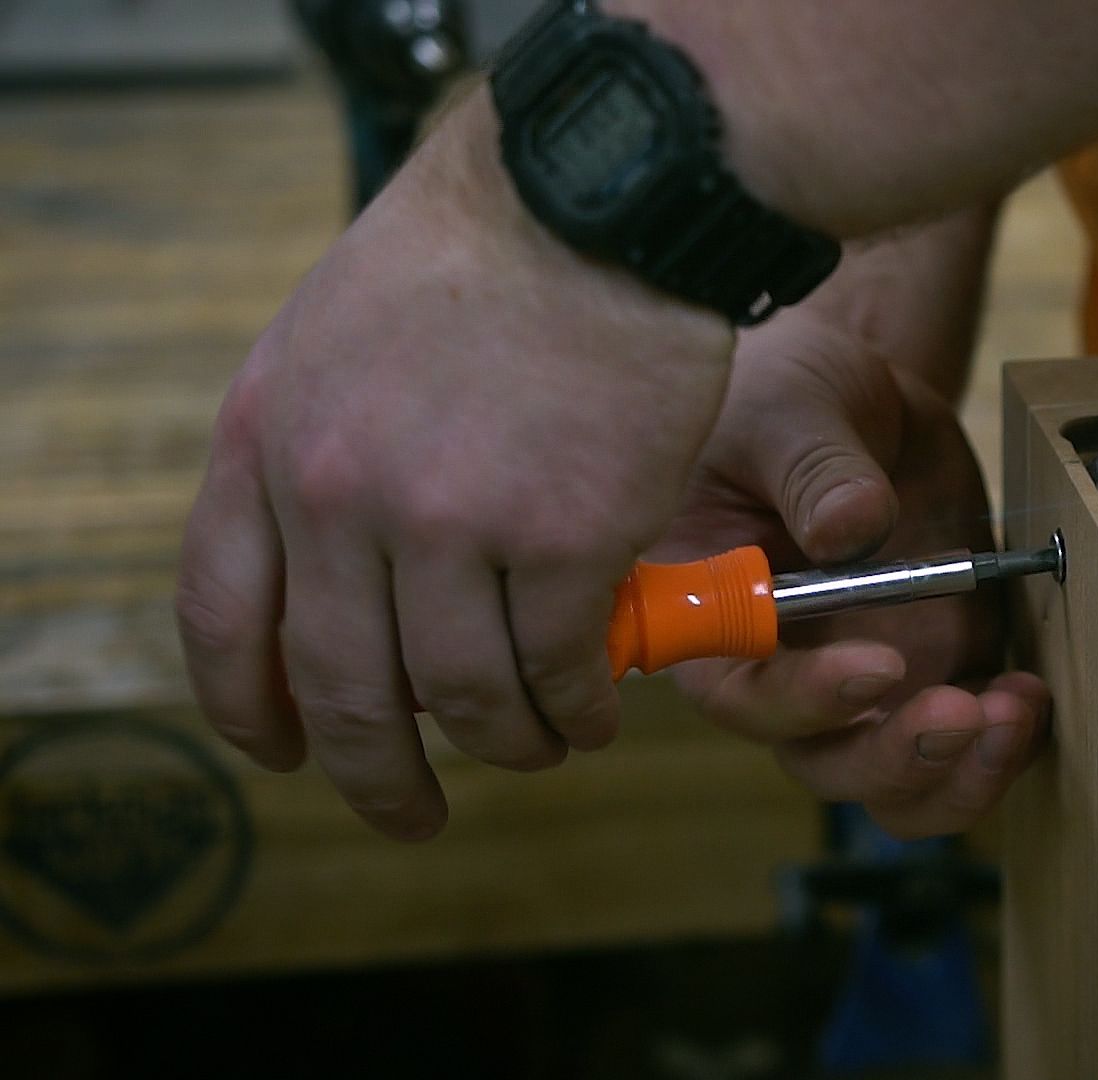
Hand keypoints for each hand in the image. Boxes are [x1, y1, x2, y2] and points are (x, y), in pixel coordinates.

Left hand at [175, 96, 734, 839]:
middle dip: (378, 776)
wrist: (598, 201)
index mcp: (267, 437)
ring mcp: (449, 523)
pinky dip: (577, 709)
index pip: (222, 612)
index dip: (249, 705)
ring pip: (462, 695)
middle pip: (342, 685)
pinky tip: (595, 711)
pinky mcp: (564, 540)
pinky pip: (560, 667)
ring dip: (504, 744)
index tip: (286, 749)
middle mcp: (338, 494)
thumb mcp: (338, 330)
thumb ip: (322, 442)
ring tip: (539, 745)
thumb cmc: (488, 247)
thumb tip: (348, 555)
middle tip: (411, 813)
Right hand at [653, 308, 1049, 838]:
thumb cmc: (792, 390)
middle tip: (960, 711)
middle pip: (821, 761)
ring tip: (1011, 710)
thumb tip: (851, 526)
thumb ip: (813, 464)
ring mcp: (863, 684)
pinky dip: (1003, 746)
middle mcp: (781, 669)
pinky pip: (964, 750)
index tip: (879, 667)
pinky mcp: (935, 676)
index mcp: (715, 610)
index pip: (738, 691)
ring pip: (894, 783)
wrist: (864, 403)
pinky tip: (1031, 694)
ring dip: (956, 776)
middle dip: (893, 758)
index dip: (803, 702)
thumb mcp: (794, 402)